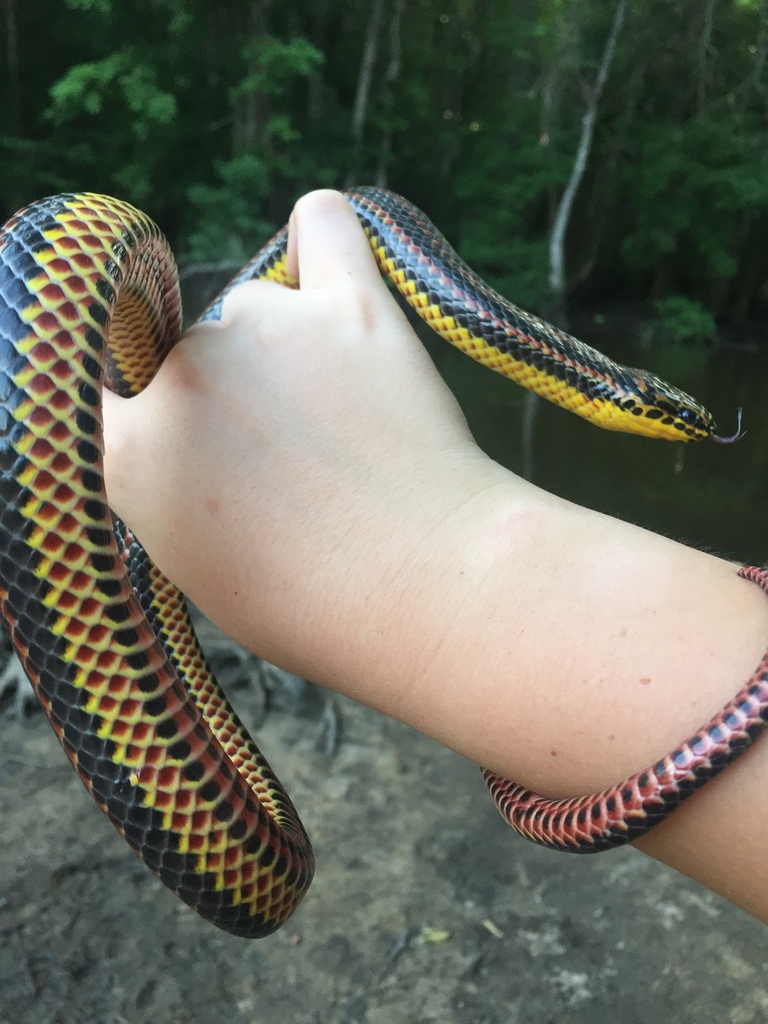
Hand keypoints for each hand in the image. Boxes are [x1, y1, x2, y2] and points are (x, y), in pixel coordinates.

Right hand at [103, 190, 509, 682]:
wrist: (425, 590)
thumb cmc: (314, 605)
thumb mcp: (195, 565)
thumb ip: (162, 481)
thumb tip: (175, 431)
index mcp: (131, 450)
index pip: (111, 401)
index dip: (155, 424)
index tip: (193, 448)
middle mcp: (182, 373)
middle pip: (189, 355)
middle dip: (230, 401)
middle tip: (291, 461)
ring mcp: (264, 328)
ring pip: (255, 308)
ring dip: (283, 349)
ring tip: (341, 420)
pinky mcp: (352, 305)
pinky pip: (323, 223)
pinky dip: (323, 245)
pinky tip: (331, 279)